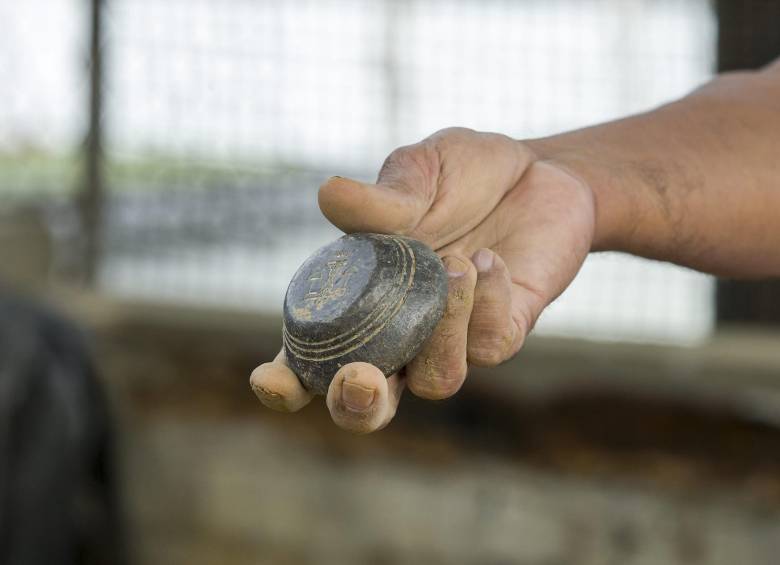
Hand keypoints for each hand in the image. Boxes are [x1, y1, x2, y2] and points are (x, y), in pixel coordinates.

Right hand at [250, 127, 595, 432]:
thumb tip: (330, 196)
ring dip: (439, 332)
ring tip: (456, 261)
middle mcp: (401, 333)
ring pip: (436, 381)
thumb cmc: (465, 174)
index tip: (270, 380)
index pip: (310, 361)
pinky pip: (488, 343)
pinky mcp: (504, 332)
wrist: (541, 173)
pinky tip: (488, 258)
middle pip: (369, 404)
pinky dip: (483, 299)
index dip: (285, 383)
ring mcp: (453, 339)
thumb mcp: (420, 169)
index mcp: (358, 301)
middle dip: (356, 405)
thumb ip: (382, 195)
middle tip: (360, 379)